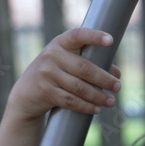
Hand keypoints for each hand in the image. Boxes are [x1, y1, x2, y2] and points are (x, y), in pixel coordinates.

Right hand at [5, 27, 121, 123]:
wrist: (26, 93)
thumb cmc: (55, 73)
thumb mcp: (67, 62)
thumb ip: (90, 63)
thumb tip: (117, 74)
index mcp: (60, 43)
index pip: (78, 36)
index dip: (94, 37)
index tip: (110, 40)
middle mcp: (52, 55)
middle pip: (84, 68)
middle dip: (104, 79)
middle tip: (118, 87)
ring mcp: (47, 74)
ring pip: (79, 87)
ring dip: (98, 96)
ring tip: (111, 101)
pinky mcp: (46, 91)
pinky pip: (71, 101)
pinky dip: (86, 106)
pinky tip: (96, 109)